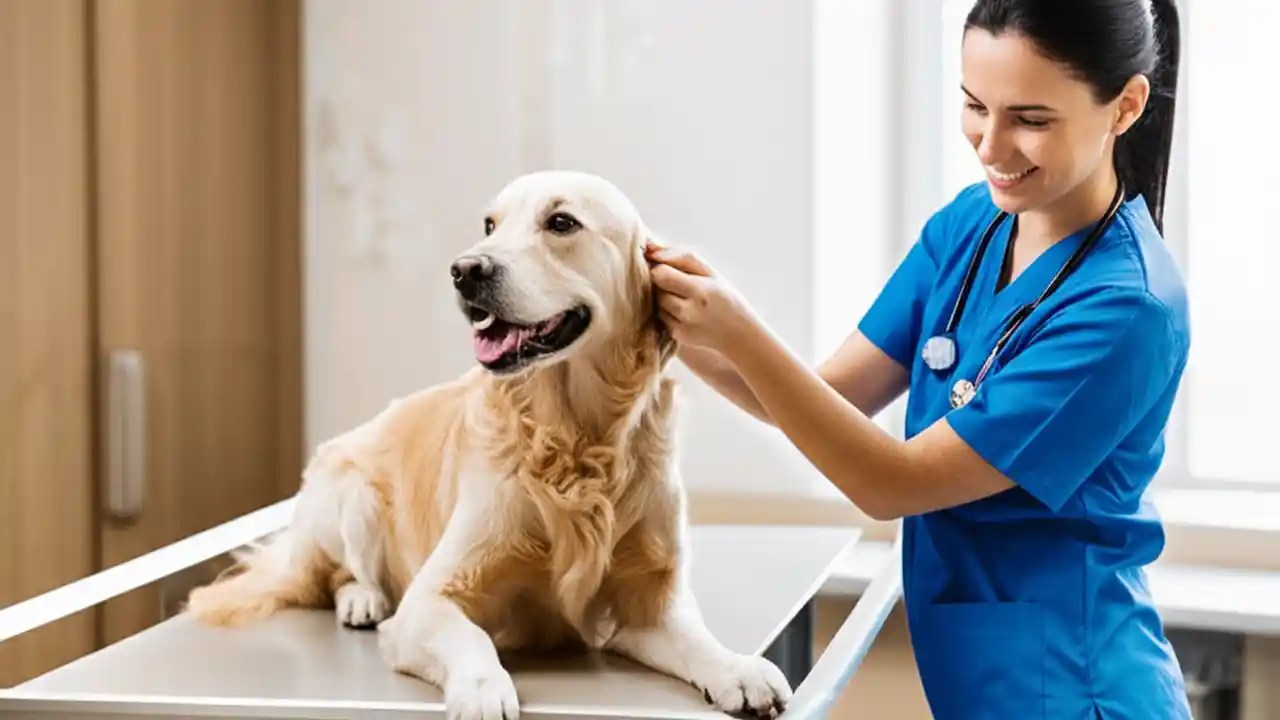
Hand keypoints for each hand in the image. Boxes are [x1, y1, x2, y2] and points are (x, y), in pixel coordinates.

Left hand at [645, 240, 760, 354]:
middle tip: (679, 283)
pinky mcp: (676, 335)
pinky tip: (685, 312)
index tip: (670, 267)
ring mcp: (681, 326)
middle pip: (655, 287)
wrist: (739, 333)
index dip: (661, 267)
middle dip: (662, 281)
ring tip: (684, 298)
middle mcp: (688, 311)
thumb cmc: (724, 296)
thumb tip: (649, 246)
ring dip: (664, 296)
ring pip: (656, 302)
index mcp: (699, 290)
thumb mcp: (710, 272)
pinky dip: (667, 311)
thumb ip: (680, 256)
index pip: (660, 273)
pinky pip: (660, 316)